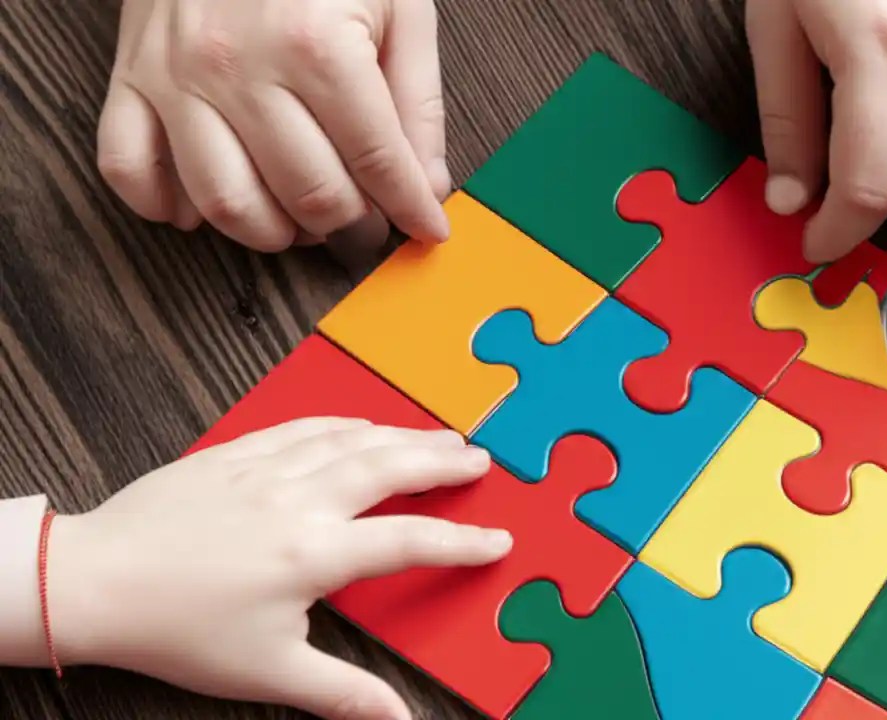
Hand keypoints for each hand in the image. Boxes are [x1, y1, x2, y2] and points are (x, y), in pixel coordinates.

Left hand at [46, 418, 511, 719]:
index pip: (409, 542)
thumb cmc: (178, 631)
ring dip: (403, 434)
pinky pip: (303, 427)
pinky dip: (343, 422)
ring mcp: (266, 470)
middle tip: (481, 459)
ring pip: (352, 438)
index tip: (497, 540)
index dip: (462, 543)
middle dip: (443, 462)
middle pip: (390, 467)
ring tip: (439, 435)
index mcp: (314, 554)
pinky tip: (360, 423)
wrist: (96, 583)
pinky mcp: (235, 454)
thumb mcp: (267, 671)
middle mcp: (299, 501)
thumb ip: (342, 691)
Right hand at [97, 0, 450, 251]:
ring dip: (274, 233)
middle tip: (367, 220)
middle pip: (307, 193)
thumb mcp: (398, 7)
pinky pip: (129, 169)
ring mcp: (177, 76)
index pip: (376, 161)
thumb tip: (427, 187)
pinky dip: (166, 208)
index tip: (426, 229)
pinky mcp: (131, 78)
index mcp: (315, 45)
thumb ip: (417, 103)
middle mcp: (240, 66)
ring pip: (226, 202)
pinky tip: (207, 208)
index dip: (409, 208)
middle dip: (352, 225)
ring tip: (302, 219)